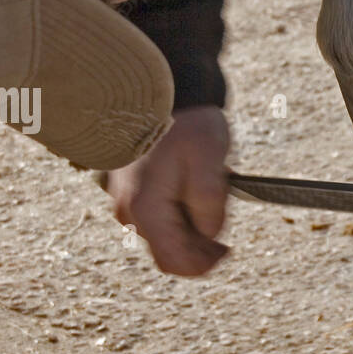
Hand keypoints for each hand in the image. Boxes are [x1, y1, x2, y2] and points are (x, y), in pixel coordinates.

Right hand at [107, 106, 229, 275]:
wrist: (162, 89)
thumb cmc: (187, 123)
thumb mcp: (210, 164)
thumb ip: (211, 207)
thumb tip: (209, 234)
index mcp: (146, 209)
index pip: (175, 262)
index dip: (205, 264)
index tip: (227, 248)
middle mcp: (128, 211)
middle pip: (170, 250)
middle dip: (200, 241)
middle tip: (222, 212)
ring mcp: (125, 200)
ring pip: (165, 233)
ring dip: (192, 223)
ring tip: (209, 188)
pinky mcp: (130, 188)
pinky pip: (158, 214)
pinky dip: (180, 209)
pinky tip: (194, 183)